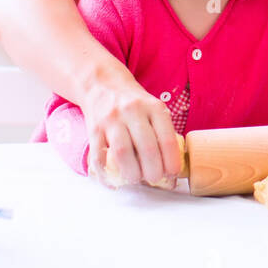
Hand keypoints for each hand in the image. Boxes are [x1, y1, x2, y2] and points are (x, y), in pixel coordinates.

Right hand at [82, 68, 183, 188]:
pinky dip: (106, 174)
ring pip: (123, 153)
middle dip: (153, 170)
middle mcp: (133, 111)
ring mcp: (111, 120)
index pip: (166, 138)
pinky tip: (113, 182)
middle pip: (146, 148)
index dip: (171, 160)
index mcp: (153, 107)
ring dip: (132, 172)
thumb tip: (171, 167)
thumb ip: (162, 131)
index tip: (173, 173)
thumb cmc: (134, 103)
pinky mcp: (94, 130)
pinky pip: (99, 156)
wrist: (102, 85)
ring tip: (136, 179)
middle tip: (155, 178)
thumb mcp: (153, 108)